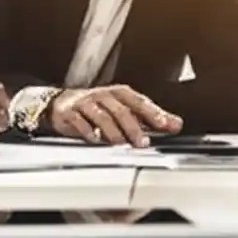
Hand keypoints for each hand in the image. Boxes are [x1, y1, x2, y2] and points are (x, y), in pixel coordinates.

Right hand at [45, 85, 182, 145]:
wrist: (62, 104)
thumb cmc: (98, 108)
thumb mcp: (125, 109)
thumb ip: (150, 117)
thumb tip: (176, 124)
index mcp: (119, 93)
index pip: (139, 101)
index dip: (152, 112)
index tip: (164, 124)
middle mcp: (103, 96)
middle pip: (121, 110)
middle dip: (133, 127)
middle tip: (143, 142)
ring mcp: (86, 103)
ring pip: (101, 116)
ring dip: (112, 131)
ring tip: (121, 144)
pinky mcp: (69, 112)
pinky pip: (79, 121)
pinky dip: (88, 131)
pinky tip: (95, 139)